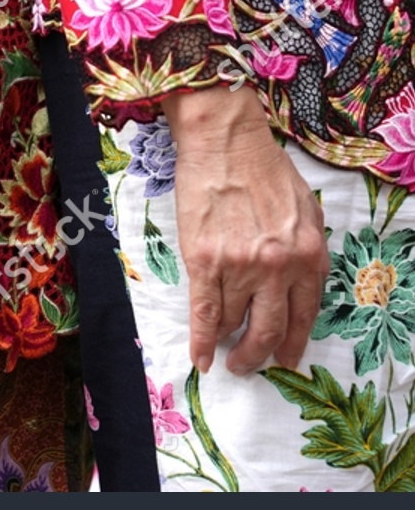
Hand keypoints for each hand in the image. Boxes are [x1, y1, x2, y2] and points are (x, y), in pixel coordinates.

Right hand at [163, 86, 328, 376]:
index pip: (304, 315)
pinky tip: (200, 358)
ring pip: (235, 323)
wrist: (225, 144)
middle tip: (251, 365)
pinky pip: (204, 312)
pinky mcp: (205, 262)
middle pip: (270, 329)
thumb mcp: (307, 211)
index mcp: (309, 256)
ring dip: (230, 347)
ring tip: (225, 357)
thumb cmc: (265, 169)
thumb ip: (307, 250)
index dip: (293, 342)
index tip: (285, 357)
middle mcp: (278, 268)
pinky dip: (202, 340)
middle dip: (260, 355)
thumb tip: (297, 283)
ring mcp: (240, 267)